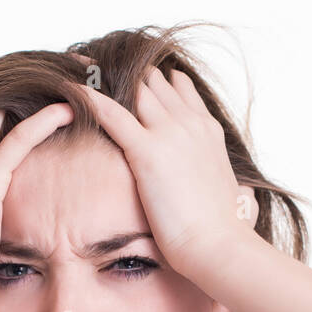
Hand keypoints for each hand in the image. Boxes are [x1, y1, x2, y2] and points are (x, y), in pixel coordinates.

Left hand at [70, 67, 256, 279]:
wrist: (217, 243)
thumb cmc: (224, 229)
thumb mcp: (234, 194)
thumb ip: (228, 184)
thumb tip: (240, 195)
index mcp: (207, 131)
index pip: (179, 90)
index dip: (158, 82)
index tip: (140, 79)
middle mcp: (189, 123)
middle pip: (154, 83)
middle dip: (129, 75)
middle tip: (99, 69)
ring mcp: (169, 133)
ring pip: (136, 89)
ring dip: (110, 81)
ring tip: (84, 70)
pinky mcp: (147, 150)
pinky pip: (112, 114)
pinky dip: (90, 98)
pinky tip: (72, 88)